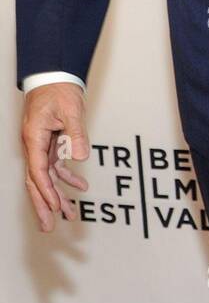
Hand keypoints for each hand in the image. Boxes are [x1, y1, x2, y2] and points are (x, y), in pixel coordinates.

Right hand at [21, 83, 90, 231]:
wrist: (54, 75)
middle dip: (43, 205)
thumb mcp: (71, 110)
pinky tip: (80, 188)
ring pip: (46, 177)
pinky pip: (55, 166)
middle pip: (36, 182)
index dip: (47, 192)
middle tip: (48, 227)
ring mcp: (40, 145)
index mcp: (34, 139)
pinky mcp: (49, 142)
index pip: (39, 172)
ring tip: (69, 214)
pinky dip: (67, 178)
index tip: (55, 208)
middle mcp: (34, 145)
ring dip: (57, 196)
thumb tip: (80, 157)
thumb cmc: (59, 90)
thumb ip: (76, 133)